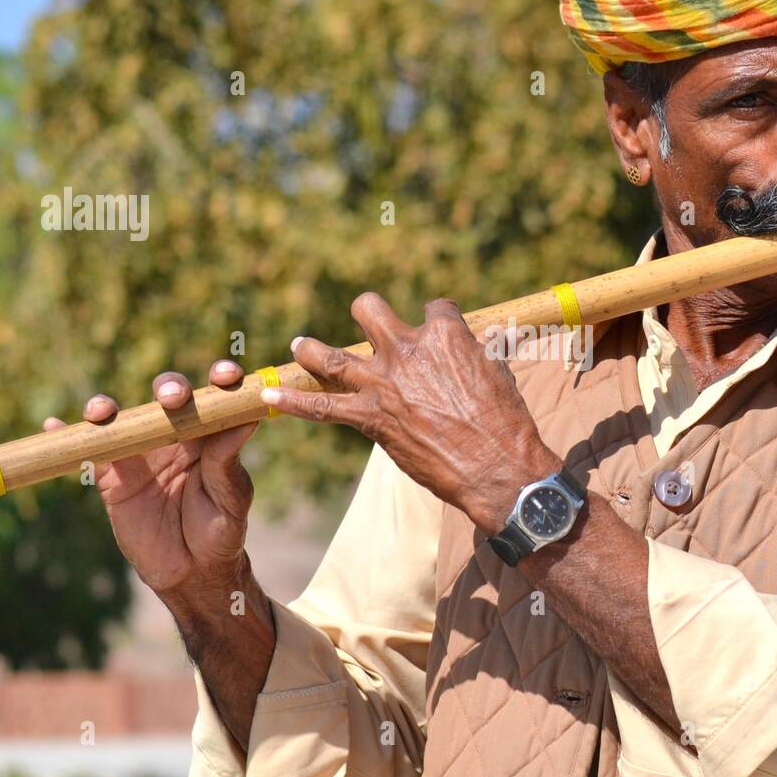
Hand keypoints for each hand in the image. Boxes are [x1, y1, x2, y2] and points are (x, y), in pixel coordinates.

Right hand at [43, 360, 257, 594]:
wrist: (191, 571)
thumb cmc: (220, 530)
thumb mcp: (231, 497)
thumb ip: (228, 460)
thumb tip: (249, 418)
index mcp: (210, 434)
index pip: (215, 397)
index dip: (220, 377)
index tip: (225, 375)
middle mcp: (175, 434)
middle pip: (166, 395)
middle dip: (168, 387)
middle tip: (171, 398)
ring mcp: (141, 452)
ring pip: (121, 416)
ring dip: (106, 405)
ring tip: (100, 411)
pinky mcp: (113, 475)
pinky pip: (90, 450)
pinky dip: (68, 436)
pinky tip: (54, 426)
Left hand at [261, 293, 560, 531]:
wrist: (496, 468)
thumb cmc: (507, 423)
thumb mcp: (501, 375)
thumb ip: (487, 352)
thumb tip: (499, 335)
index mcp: (445, 334)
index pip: (433, 308)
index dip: (435, 319)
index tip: (437, 332)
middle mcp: (408, 349)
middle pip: (369, 310)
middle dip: (366, 314)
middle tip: (367, 328)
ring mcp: (385, 383)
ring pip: (332, 355)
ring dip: (313, 350)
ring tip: (302, 346)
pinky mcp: (371, 418)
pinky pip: (322, 407)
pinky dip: (293, 402)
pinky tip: (269, 397)